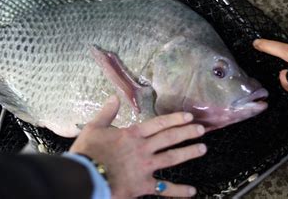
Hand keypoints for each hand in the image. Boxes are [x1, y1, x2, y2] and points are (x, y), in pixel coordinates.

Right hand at [69, 95, 205, 197]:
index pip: (158, 123)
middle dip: (187, 132)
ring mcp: (145, 167)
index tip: (188, 116)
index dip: (175, 119)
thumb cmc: (88, 152)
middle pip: (170, 138)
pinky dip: (178, 190)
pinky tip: (192, 191)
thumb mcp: (94, 127)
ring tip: (202, 148)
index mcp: (133, 134)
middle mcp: (143, 148)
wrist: (85, 177)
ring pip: (172, 158)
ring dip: (189, 153)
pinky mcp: (143, 185)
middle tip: (201, 129)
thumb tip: (114, 97)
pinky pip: (164, 188)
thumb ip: (107, 112)